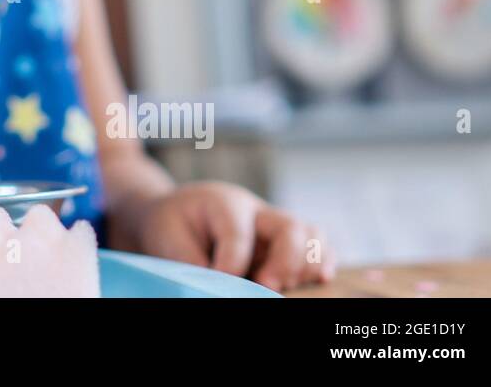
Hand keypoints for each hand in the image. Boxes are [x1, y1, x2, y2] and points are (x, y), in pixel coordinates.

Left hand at [132, 181, 333, 291]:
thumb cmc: (174, 226)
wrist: (177, 214)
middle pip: (289, 228)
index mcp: (224, 203)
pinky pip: (317, 249)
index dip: (231, 264)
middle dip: (284, 262)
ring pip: (311, 235)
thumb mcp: (170, 240)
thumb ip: (195, 263)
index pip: (238, 234)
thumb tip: (218, 285)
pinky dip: (320, 265)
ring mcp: (274, 228)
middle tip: (266, 285)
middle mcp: (257, 212)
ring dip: (307, 263)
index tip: (217, 277)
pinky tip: (316, 281)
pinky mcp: (285, 245)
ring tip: (287, 284)